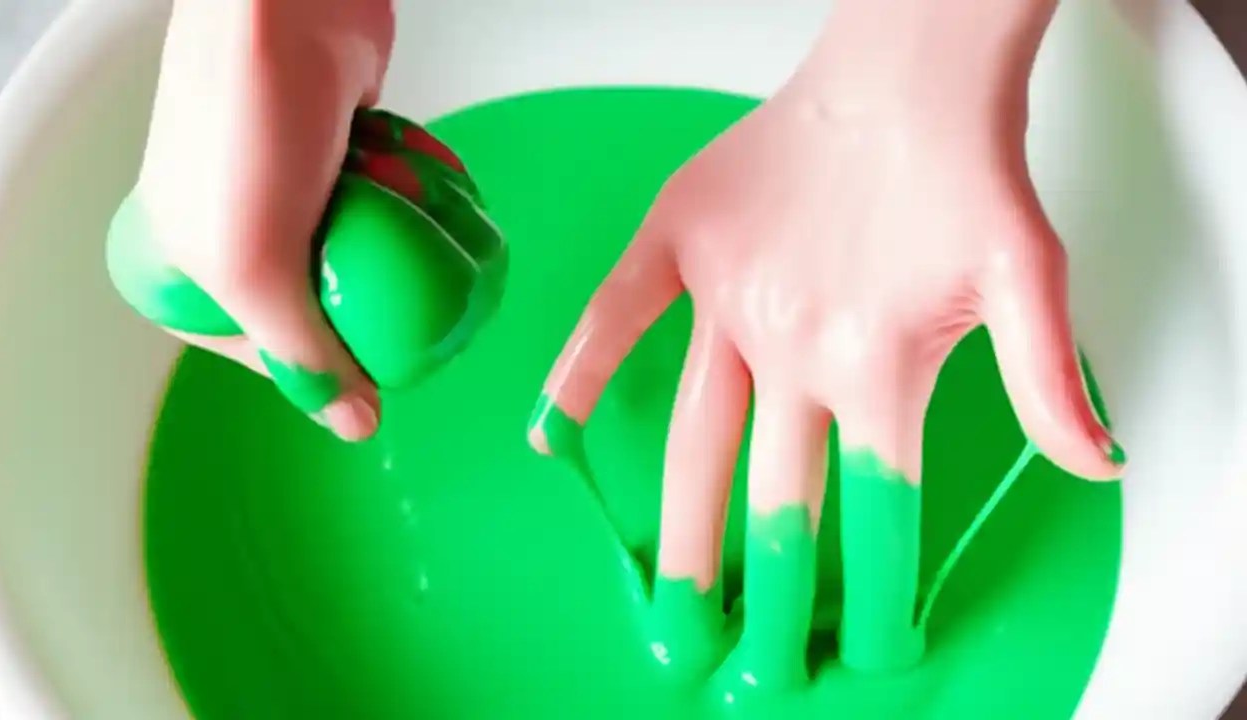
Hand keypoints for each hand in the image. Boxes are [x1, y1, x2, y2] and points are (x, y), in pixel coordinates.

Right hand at [110, 0, 393, 439]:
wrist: (284, 9)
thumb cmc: (245, 130)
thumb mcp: (256, 267)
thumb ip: (301, 356)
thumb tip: (356, 429)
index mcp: (182, 269)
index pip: (271, 354)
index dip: (333, 367)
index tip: (388, 363)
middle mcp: (231, 231)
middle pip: (323, 305)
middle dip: (377, 310)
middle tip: (426, 312)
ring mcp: (289, 188)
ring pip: (362, 255)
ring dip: (403, 258)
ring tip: (438, 257)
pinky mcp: (337, 150)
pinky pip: (384, 203)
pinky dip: (412, 207)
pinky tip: (436, 207)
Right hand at [530, 0, 1121, 692]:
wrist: (907, 75)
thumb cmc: (964, 169)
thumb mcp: (1030, 274)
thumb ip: (1048, 383)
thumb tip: (1094, 465)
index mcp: (876, 363)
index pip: (876, 504)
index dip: (876, 589)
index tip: (867, 649)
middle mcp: (793, 348)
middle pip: (779, 498)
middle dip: (772, 596)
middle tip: (749, 663)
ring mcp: (728, 301)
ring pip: (697, 438)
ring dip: (686, 532)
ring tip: (672, 604)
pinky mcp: (682, 246)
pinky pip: (617, 316)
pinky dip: (578, 371)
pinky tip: (551, 435)